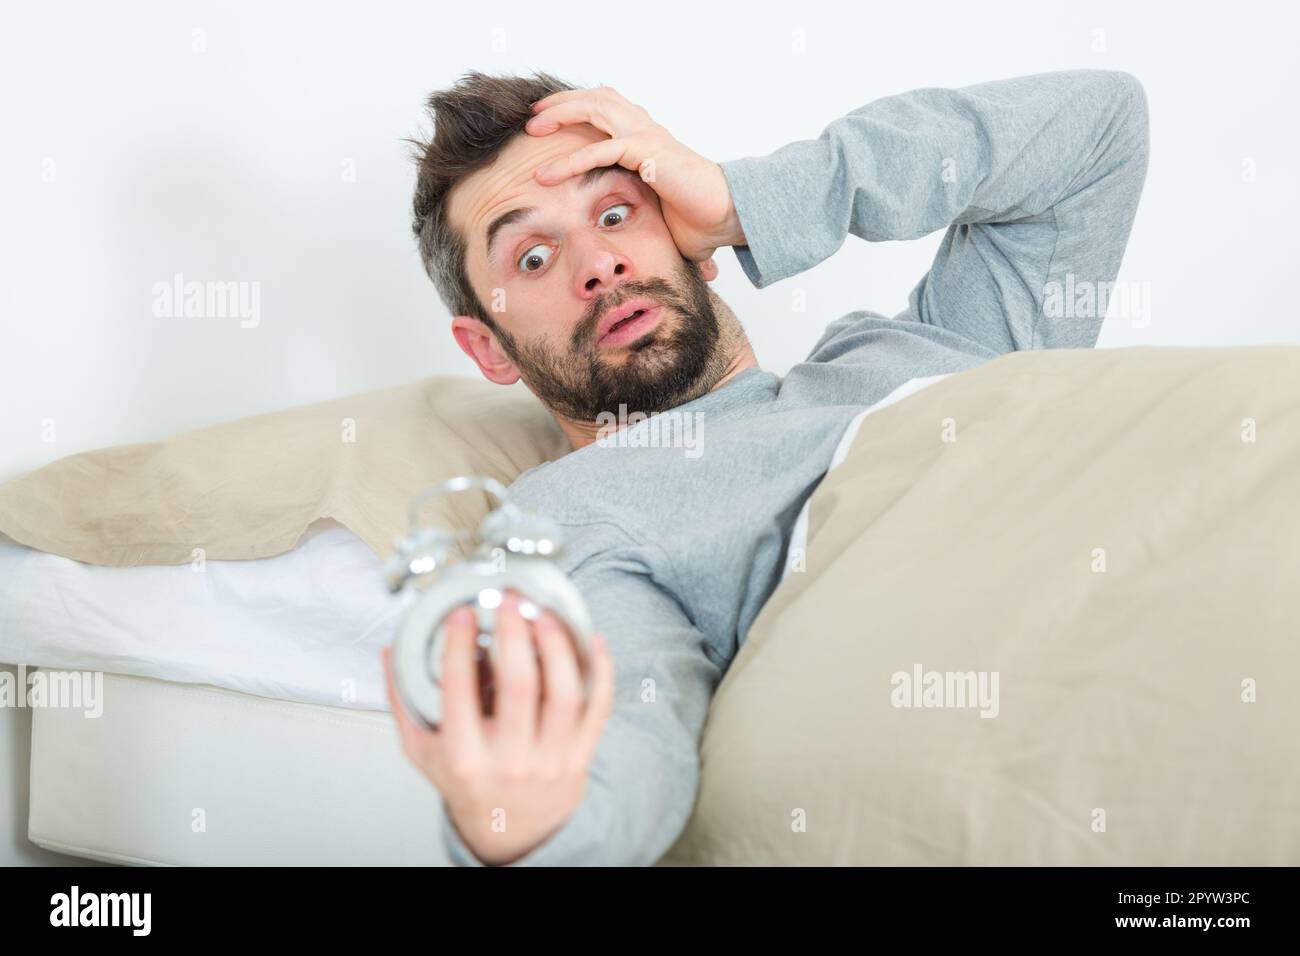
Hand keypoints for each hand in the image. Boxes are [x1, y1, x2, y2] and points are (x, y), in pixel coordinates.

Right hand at [382, 588, 614, 864]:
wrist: (512, 832)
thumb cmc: (469, 783)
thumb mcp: (424, 752)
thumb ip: (405, 703)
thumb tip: (390, 652)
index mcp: (465, 756)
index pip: (460, 693)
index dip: (459, 646)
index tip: (462, 614)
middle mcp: (510, 759)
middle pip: (521, 686)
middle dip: (516, 633)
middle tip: (510, 601)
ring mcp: (551, 758)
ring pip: (565, 693)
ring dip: (558, 646)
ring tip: (546, 614)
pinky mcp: (581, 755)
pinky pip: (599, 706)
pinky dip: (599, 669)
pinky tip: (589, 640)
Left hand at [524, 85, 746, 269]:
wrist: (727, 216)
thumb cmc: (698, 217)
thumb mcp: (655, 209)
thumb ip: (636, 211)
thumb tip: (628, 245)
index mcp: (647, 137)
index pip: (606, 107)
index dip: (576, 107)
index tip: (548, 120)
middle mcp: (646, 129)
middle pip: (596, 98)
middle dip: (561, 103)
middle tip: (533, 118)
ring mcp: (647, 137)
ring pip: (596, 109)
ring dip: (562, 115)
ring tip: (533, 128)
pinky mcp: (648, 154)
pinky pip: (603, 149)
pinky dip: (573, 159)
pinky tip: (550, 173)